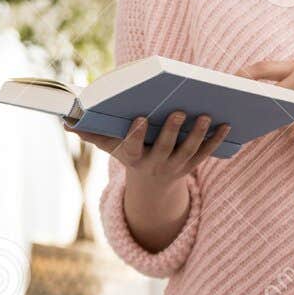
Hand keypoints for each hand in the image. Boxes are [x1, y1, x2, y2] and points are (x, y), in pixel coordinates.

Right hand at [77, 113, 229, 252]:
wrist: (152, 183)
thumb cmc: (129, 153)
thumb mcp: (110, 146)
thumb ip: (91, 133)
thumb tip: (67, 122)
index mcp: (134, 157)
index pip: (133, 147)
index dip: (137, 134)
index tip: (140, 118)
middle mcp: (155, 164)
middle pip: (165, 149)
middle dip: (172, 131)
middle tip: (179, 111)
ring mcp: (175, 167)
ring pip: (189, 152)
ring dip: (198, 135)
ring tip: (205, 116)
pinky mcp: (192, 165)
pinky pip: (206, 153)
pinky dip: (217, 140)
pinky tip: (226, 125)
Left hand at [240, 59, 293, 140]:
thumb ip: (288, 86)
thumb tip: (259, 98)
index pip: (263, 67)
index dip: (243, 74)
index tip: (226, 83)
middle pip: (266, 87)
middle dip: (250, 99)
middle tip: (233, 108)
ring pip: (277, 107)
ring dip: (265, 116)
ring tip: (253, 122)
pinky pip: (291, 123)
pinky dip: (285, 129)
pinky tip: (284, 134)